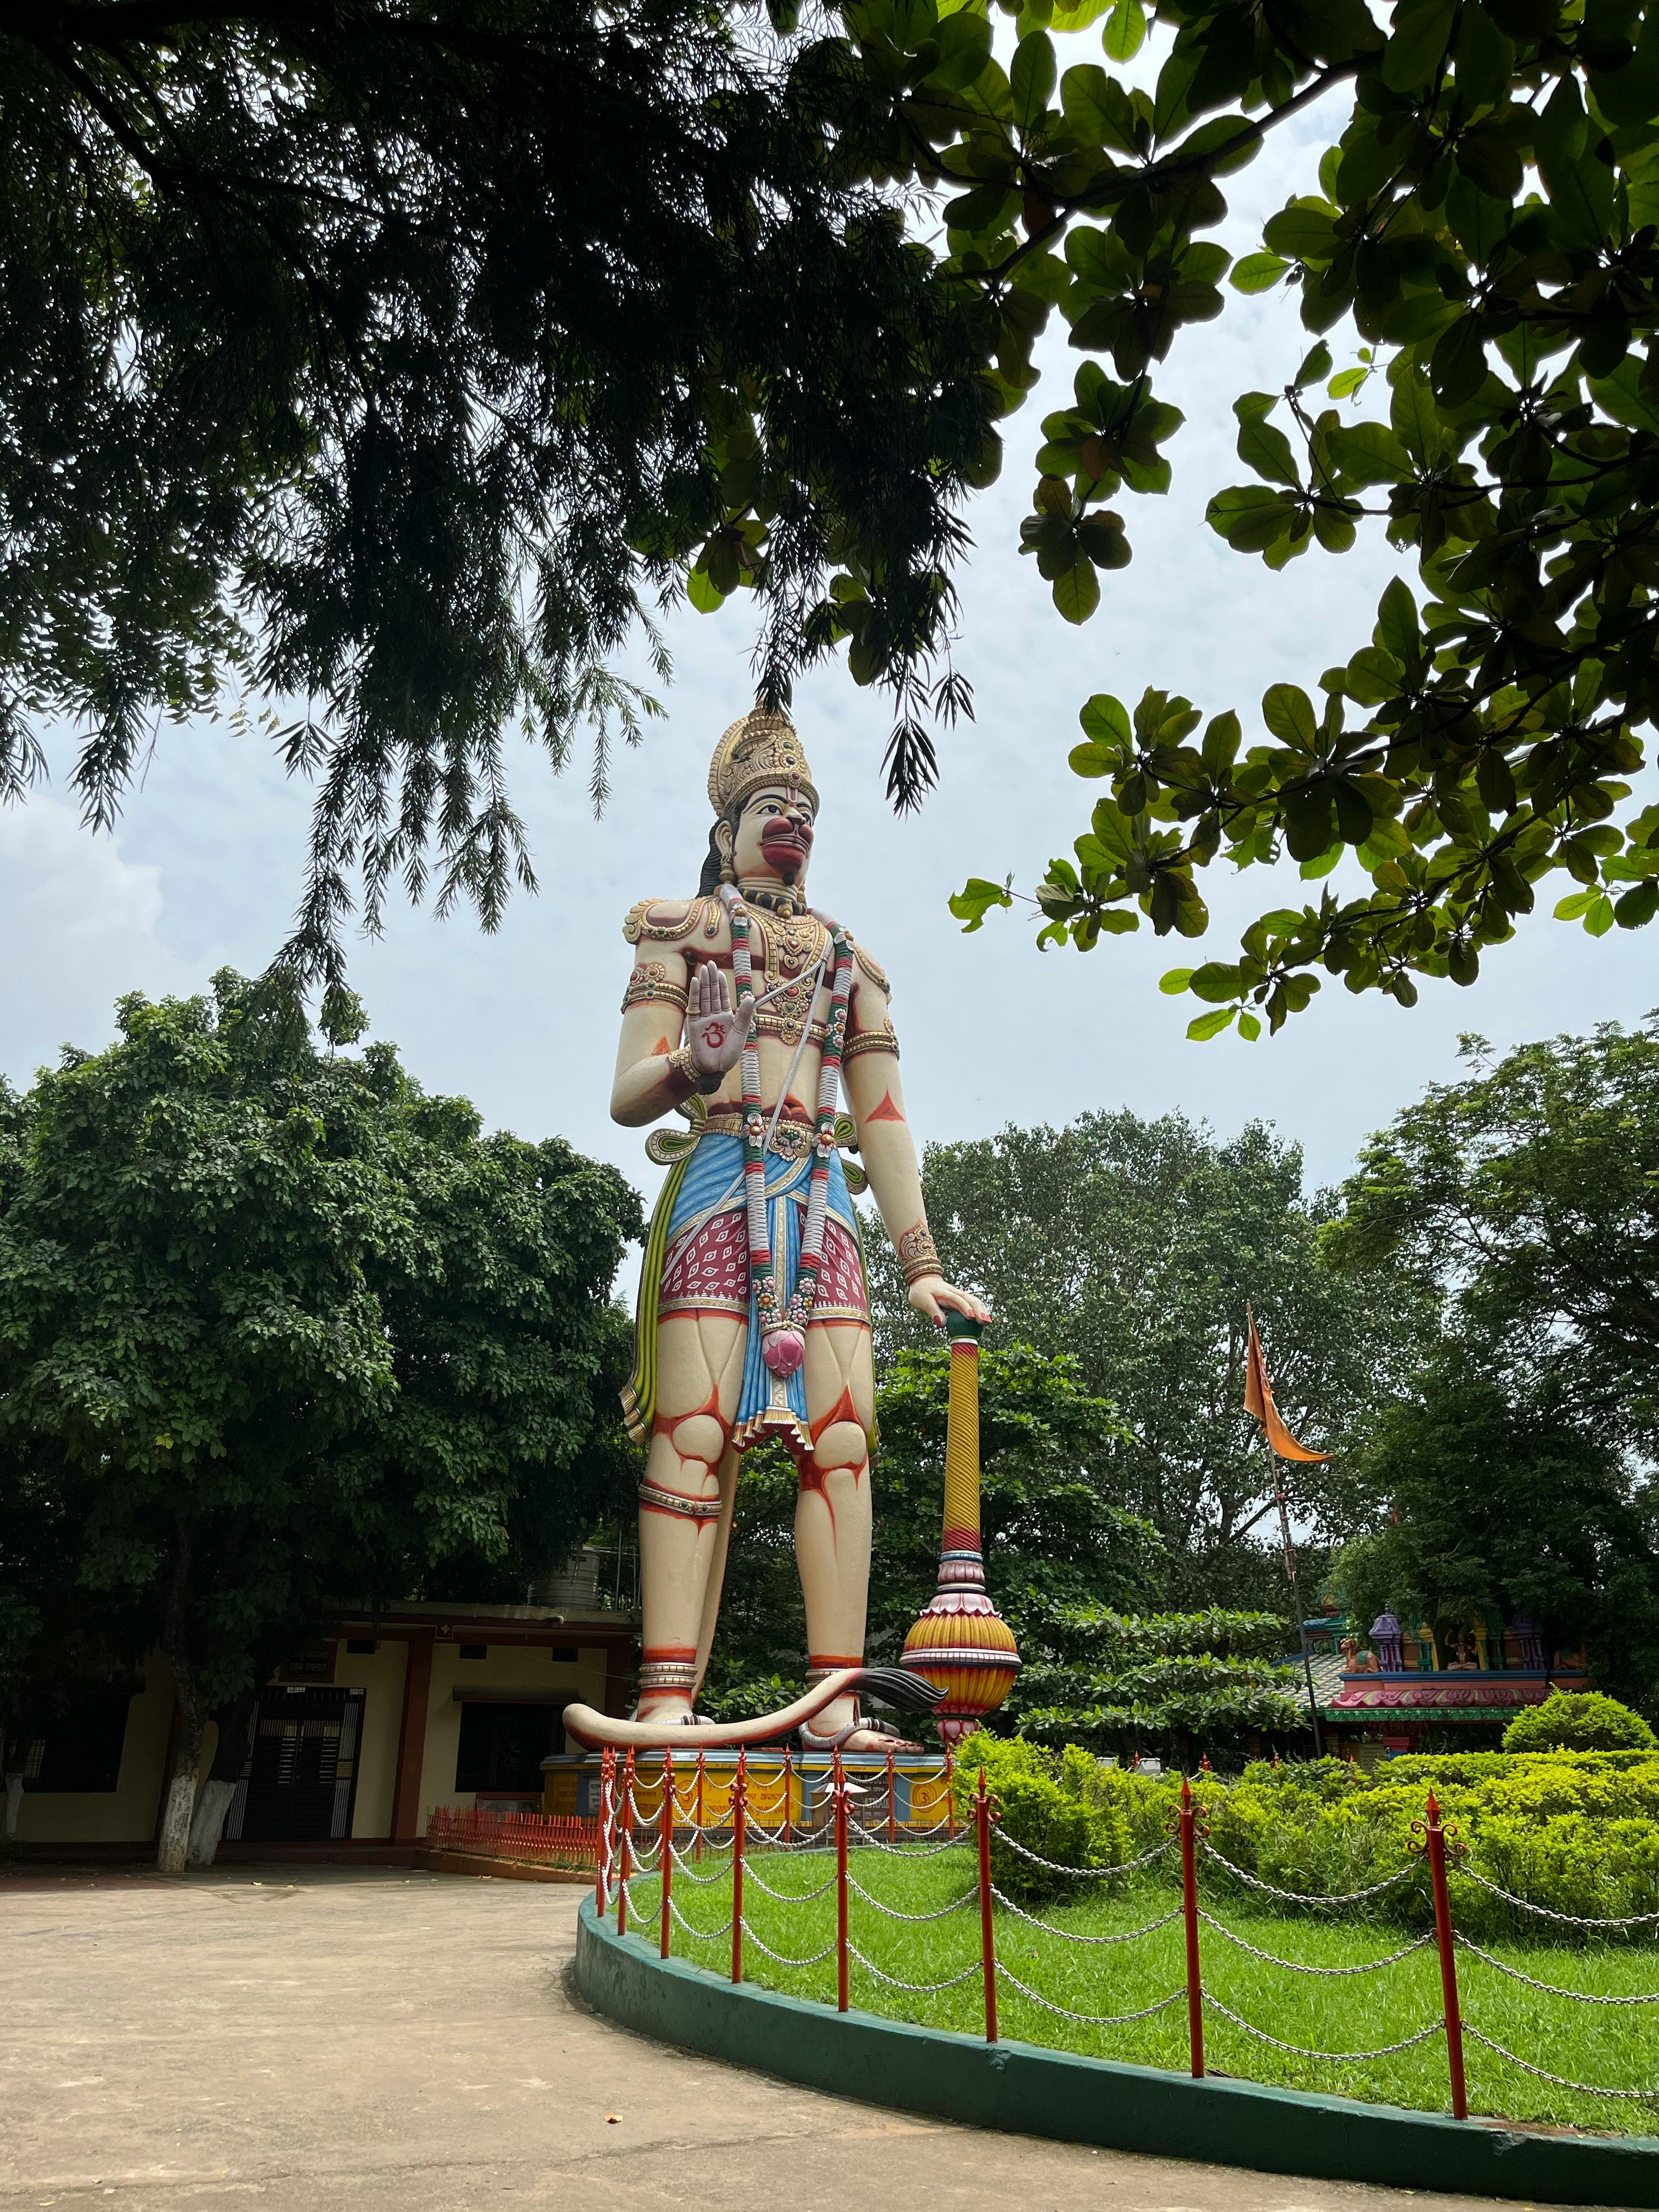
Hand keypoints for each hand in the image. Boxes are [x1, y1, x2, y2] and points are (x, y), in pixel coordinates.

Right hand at [686, 961, 752, 1079]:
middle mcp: (714, 1016)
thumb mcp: (741, 1033)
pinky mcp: (694, 1024)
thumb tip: (750, 997)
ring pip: (704, 997)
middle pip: (712, 994)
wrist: (715, 1068)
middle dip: (711, 979)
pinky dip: (695, 994)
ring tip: (704, 969)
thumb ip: (744, 1015)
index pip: (723, 997)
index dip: (721, 985)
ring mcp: (703, 1019)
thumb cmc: (728, 1054)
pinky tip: (696, 982)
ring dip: (704, 983)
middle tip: (710, 963)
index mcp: (726, 1018)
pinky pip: (694, 1007)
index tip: (720, 972)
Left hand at [907, 1277, 991, 1329]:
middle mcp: (954, 1292)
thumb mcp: (922, 1300)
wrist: (923, 1280)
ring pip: (974, 1300)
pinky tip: (985, 1319)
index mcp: (944, 1292)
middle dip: (979, 1310)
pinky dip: (980, 1310)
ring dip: (982, 1310)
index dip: (964, 1308)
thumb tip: (942, 1324)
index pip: (957, 1299)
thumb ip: (932, 1311)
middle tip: (985, 1322)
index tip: (971, 1318)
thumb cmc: (921, 1292)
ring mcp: (958, 1295)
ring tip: (989, 1322)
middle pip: (970, 1299)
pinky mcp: (960, 1298)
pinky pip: (972, 1303)